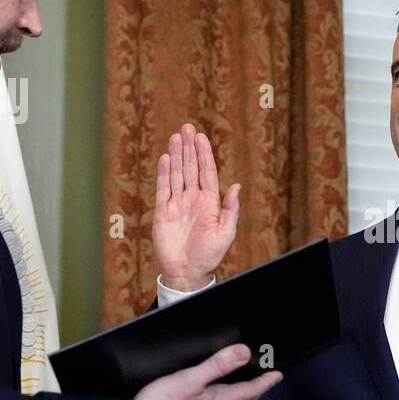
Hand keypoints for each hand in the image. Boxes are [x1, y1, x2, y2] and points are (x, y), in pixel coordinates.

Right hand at [152, 124, 239, 291]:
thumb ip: (230, 209)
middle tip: (187, 128)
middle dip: (189, 148)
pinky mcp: (163, 211)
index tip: (200, 137)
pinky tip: (166, 158)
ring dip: (177, 155)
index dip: (204, 154)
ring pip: (177, 174)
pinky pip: (163, 188)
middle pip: (191, 168)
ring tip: (176, 136)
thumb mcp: (226, 233)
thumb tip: (235, 186)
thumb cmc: (209, 256)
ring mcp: (177, 204)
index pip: (207, 172)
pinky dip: (164, 173)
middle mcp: (193, 199)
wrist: (187, 272)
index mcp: (210, 202)